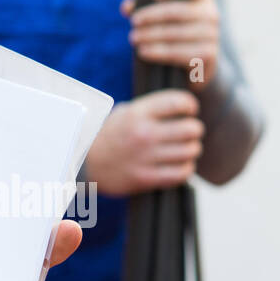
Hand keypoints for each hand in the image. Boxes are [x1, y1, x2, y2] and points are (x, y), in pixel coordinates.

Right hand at [84, 88, 203, 195]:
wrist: (85, 163)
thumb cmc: (109, 135)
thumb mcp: (124, 113)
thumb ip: (150, 108)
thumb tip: (180, 105)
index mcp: (137, 114)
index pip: (178, 102)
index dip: (189, 105)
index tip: (189, 109)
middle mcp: (143, 134)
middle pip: (191, 128)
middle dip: (194, 129)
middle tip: (189, 131)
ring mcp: (146, 158)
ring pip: (190, 151)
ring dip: (191, 149)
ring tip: (184, 148)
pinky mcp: (147, 178)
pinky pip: (183, 172)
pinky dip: (186, 167)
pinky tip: (179, 163)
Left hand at [122, 0, 219, 90]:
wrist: (196, 61)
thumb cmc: (173, 28)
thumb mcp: (160, 13)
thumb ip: (143, 5)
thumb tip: (127, 7)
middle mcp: (210, 12)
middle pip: (177, 11)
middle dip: (151, 16)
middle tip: (134, 21)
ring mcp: (212, 34)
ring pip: (176, 33)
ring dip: (151, 35)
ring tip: (133, 38)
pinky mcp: (208, 55)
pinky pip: (179, 53)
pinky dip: (158, 52)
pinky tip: (143, 51)